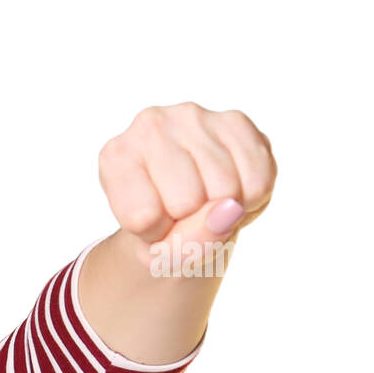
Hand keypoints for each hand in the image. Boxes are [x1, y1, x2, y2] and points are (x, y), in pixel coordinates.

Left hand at [99, 103, 277, 259]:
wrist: (184, 206)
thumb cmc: (161, 230)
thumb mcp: (158, 254)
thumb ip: (187, 245)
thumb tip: (232, 208)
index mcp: (115, 157)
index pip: (144, 216)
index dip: (158, 234)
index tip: (154, 221)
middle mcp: (150, 125)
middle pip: (187, 201)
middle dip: (193, 221)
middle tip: (185, 212)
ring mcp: (194, 117)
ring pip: (226, 190)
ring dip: (224, 210)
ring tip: (207, 200)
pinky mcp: (235, 120)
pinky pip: (258, 179)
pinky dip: (250, 199)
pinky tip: (231, 189)